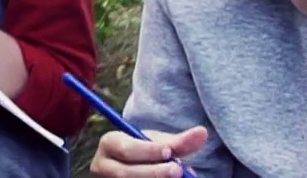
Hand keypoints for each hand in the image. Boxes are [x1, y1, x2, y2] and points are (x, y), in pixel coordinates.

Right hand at [90, 127, 209, 177]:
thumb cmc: (145, 152)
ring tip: (178, 177)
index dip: (147, 151)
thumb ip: (178, 142)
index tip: (169, 152)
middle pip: (125, 173)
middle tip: (178, 170)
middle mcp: (103, 166)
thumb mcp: (157, 144)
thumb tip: (202, 133)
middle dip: (154, 172)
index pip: (125, 148)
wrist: (131, 166)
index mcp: (109, 144)